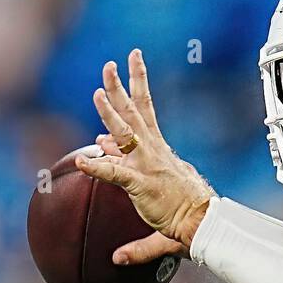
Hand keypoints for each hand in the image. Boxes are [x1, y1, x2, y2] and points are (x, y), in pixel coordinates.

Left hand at [75, 48, 216, 261]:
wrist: (200, 220)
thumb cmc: (181, 204)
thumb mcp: (151, 176)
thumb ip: (120, 158)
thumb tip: (100, 144)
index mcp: (157, 146)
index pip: (145, 107)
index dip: (138, 82)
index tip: (131, 61)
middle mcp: (151, 150)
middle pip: (134, 111)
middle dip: (120, 86)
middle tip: (109, 65)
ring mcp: (146, 165)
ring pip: (125, 133)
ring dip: (110, 112)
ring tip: (97, 94)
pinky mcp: (141, 184)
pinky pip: (115, 174)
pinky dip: (97, 167)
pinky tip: (81, 161)